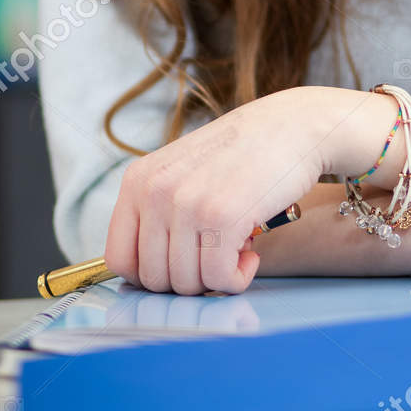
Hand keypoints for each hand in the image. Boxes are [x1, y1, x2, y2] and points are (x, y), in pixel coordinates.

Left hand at [104, 87, 328, 295]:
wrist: (291, 126)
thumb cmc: (241, 156)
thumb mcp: (181, 174)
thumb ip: (156, 214)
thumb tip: (146, 275)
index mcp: (136, 181)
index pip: (119, 260)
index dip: (152, 276)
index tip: (183, 267)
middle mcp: (154, 191)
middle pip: (154, 279)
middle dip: (190, 279)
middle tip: (217, 255)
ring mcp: (185, 204)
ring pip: (186, 284)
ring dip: (216, 279)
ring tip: (236, 248)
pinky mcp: (221, 217)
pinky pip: (219, 279)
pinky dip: (238, 279)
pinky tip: (251, 255)